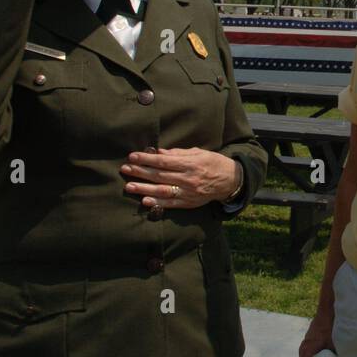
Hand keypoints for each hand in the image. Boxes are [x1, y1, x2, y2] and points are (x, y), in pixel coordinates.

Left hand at [120, 147, 239, 209]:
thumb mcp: (199, 153)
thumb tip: (158, 153)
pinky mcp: (189, 203)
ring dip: (144, 188)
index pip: (164, 161)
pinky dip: (157, 203)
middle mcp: (188, 178)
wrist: (231, 181)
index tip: (132, 156)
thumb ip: (178, 153)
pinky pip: (171, 203)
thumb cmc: (213, 163)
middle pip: (160, 175)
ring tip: (129, 186)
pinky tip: (145, 201)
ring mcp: (189, 192)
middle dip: (140, 172)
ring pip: (163, 190)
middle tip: (125, 169)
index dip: (146, 159)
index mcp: (190, 163)